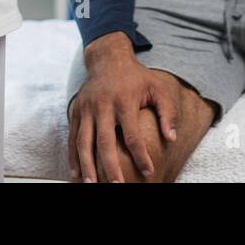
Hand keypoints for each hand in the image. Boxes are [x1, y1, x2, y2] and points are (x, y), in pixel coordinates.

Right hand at [68, 32, 179, 182]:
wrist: (108, 58)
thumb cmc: (136, 77)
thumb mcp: (157, 88)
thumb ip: (168, 112)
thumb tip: (171, 138)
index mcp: (124, 100)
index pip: (132, 134)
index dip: (140, 155)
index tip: (148, 172)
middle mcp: (103, 105)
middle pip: (105, 141)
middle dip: (110, 166)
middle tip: (117, 185)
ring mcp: (86, 108)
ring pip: (84, 141)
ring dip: (87, 165)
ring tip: (91, 184)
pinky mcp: (76, 110)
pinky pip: (72, 136)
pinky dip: (72, 155)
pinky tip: (76, 172)